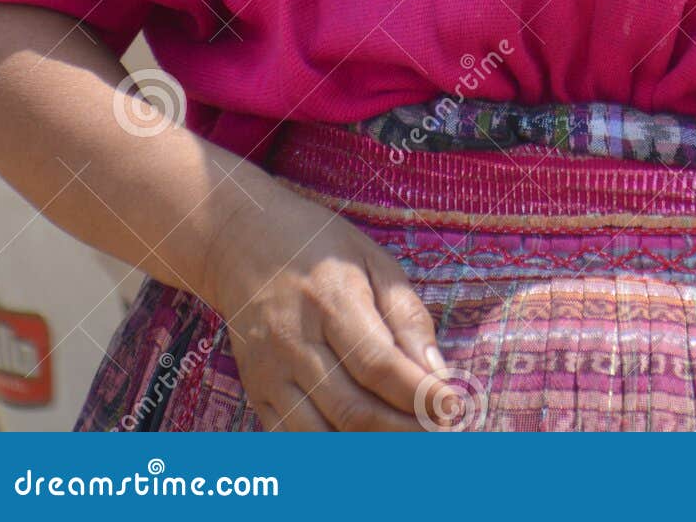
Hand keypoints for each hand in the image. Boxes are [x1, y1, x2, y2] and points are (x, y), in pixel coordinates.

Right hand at [201, 175, 452, 430]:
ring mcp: (270, 372)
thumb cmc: (321, 248)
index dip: (418, 395)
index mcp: (331, 298)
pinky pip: (294, 440)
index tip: (452, 408)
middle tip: (440, 431)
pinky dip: (332, 453)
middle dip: (404, 430)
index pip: (378, 363)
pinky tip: (366, 445)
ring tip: (410, 442)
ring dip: (372, 449)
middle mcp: (295, 340)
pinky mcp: (256, 392)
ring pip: (323, 436)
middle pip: (353, 408)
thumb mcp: (373, 260)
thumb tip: (437, 373)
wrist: (242, 243)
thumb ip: (407, 315)